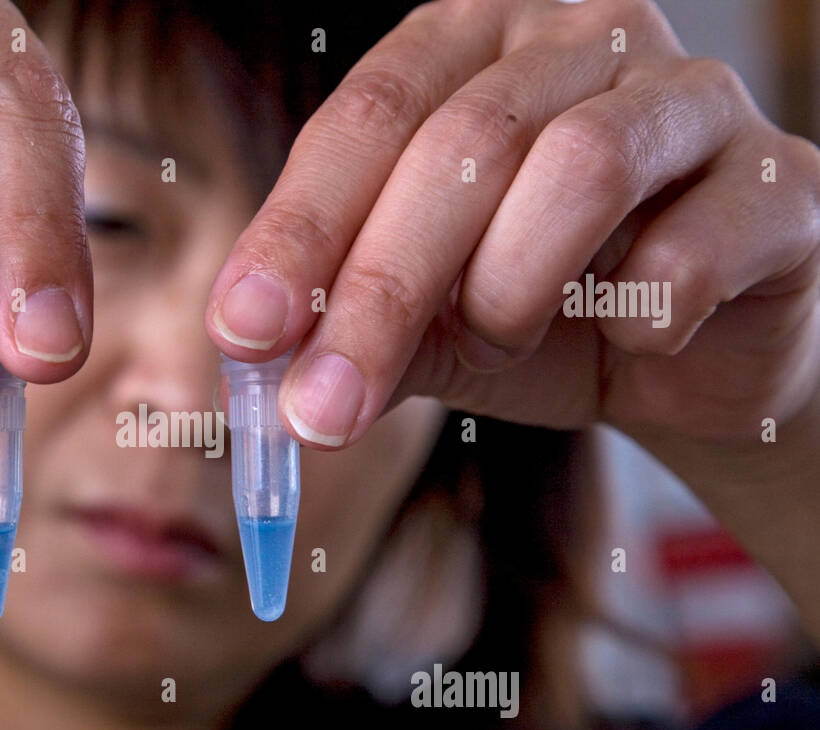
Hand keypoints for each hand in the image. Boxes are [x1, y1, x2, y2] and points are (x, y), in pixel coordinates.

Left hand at [206, 0, 819, 448]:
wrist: (682, 356)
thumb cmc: (536, 312)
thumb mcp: (417, 315)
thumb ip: (343, 318)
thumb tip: (251, 353)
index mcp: (468, 50)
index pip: (366, 116)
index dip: (298, 230)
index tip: (243, 333)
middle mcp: (575, 41)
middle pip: (460, 143)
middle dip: (379, 292)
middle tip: (322, 408)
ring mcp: (686, 101)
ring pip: (578, 167)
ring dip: (511, 291)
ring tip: (504, 342)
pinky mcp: (776, 181)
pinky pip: (695, 245)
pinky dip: (639, 318)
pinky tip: (631, 340)